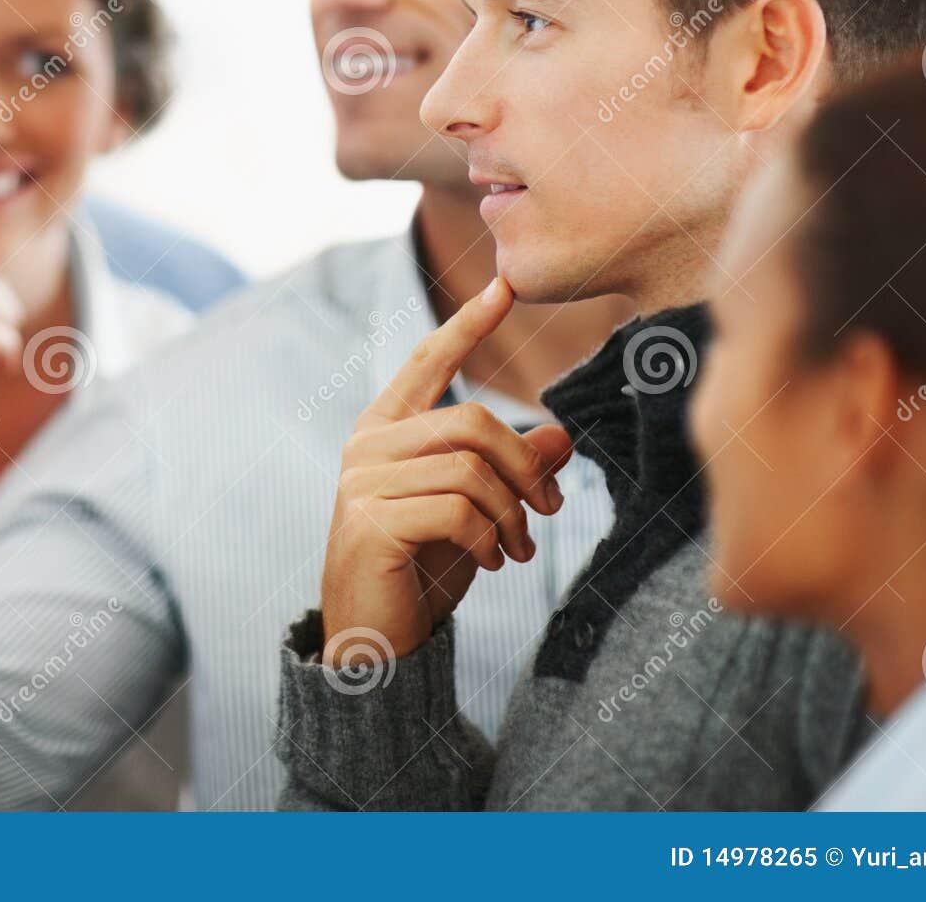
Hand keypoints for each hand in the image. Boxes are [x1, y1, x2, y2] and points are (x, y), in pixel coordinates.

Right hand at [319, 278, 575, 663]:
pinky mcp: (371, 522)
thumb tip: (560, 436)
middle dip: (524, 467)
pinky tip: (493, 562)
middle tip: (549, 510)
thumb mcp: (476, 510)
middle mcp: (368, 445)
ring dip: (512, 514)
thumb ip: (509, 469)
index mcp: (387, 429)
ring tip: (518, 548)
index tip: (504, 287)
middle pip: (471, 422)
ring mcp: (364, 482)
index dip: (467, 324)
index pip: (428, 361)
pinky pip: (456, 509)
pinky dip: (490, 538)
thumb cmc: (422, 566)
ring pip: (470, 468)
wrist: (375, 639)